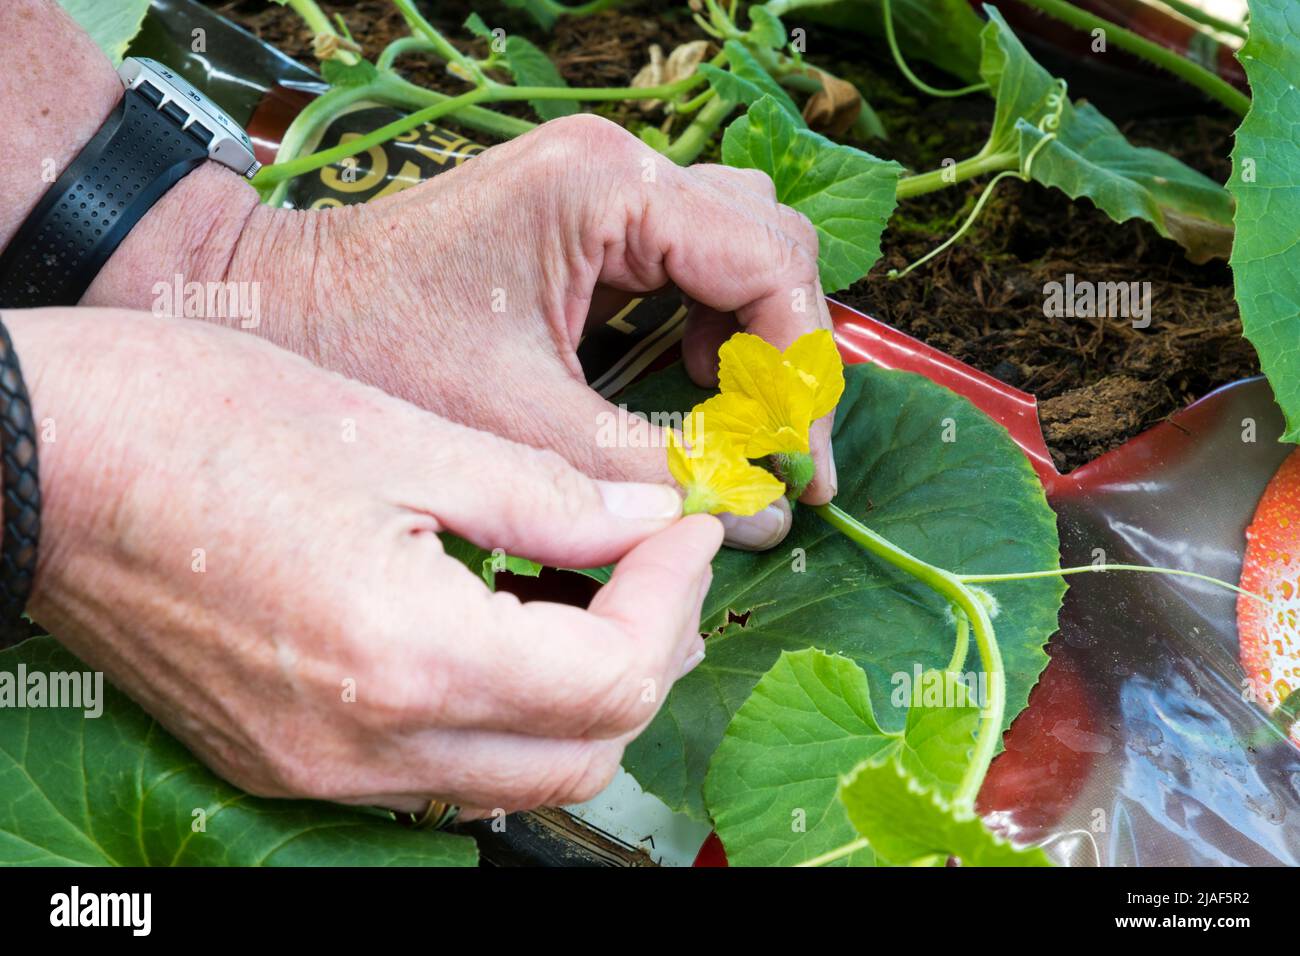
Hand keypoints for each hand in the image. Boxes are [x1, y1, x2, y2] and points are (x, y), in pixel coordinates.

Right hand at [11, 307, 721, 813]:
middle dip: (649, 655)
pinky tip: (510, 624)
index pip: (610, 679)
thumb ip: (546, 494)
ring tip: (600, 589)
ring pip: (520, 779)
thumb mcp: (398, 433)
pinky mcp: (287, 759)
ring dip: (586, 695)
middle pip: (582, 753)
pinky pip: (443, 771)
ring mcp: (321, 770)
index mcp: (403, 659)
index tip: (684, 526)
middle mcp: (367, 748)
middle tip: (658, 561)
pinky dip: (507, 712)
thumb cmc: (194, 419)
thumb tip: (648, 519)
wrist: (33, 459)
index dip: (673, 598)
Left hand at [91, 116, 837, 548]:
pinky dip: (710, 331)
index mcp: (610, 189)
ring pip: (739, 249)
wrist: (272, 305)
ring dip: (753, 339)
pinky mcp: (584, 222)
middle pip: (771, 244)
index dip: (801, 375)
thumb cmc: (372, 348)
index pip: (771, 265)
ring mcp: (602, 188)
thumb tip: (761, 517)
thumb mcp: (521, 423)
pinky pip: (689, 265)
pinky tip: (687, 390)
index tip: (798, 466)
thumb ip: (649, 470)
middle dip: (787, 355)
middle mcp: (618, 169)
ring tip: (732, 426)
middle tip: (774, 454)